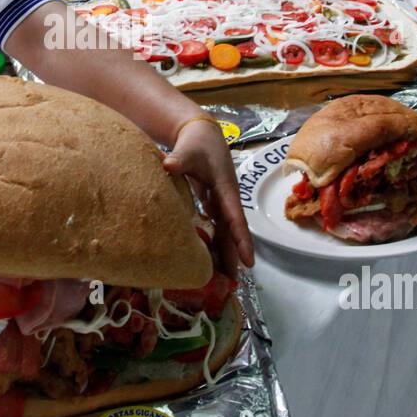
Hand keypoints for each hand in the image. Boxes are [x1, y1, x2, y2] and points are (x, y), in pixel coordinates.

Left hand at [162, 119, 253, 277]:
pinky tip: (211, 259)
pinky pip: (217, 227)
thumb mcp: (189, 149)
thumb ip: (179, 158)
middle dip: (234, 256)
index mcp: (225, 188)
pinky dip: (215, 243)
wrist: (202, 134)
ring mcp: (221, 202)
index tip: (248, 261)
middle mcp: (226, 198)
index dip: (241, 240)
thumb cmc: (197, 142)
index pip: (235, 218)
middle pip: (232, 231)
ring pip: (225, 232)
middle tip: (234, 283)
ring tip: (225, 279)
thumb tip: (168, 165)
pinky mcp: (213, 203)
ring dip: (226, 253)